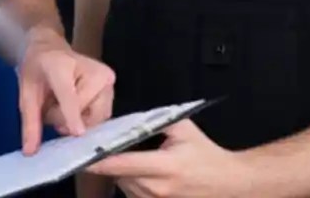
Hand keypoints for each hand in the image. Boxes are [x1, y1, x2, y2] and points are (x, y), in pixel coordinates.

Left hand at [18, 26, 115, 154]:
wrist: (49, 49)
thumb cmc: (36, 70)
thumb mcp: (26, 94)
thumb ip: (30, 122)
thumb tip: (30, 153)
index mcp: (61, 66)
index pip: (69, 95)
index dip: (72, 114)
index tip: (78, 133)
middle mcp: (91, 68)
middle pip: (84, 111)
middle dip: (67, 121)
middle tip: (52, 110)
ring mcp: (106, 76)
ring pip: (96, 116)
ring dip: (78, 120)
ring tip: (64, 107)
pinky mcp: (112, 84)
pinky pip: (103, 115)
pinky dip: (88, 118)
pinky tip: (76, 107)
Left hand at [85, 119, 252, 197]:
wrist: (227, 182)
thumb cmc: (205, 154)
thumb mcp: (184, 129)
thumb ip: (155, 121)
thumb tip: (128, 119)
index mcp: (165, 166)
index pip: (122, 164)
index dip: (99, 160)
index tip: (81, 154)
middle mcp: (158, 188)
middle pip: (119, 175)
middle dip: (112, 162)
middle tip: (108, 147)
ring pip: (124, 186)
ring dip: (122, 173)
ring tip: (135, 159)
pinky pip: (133, 194)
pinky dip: (132, 183)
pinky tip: (143, 172)